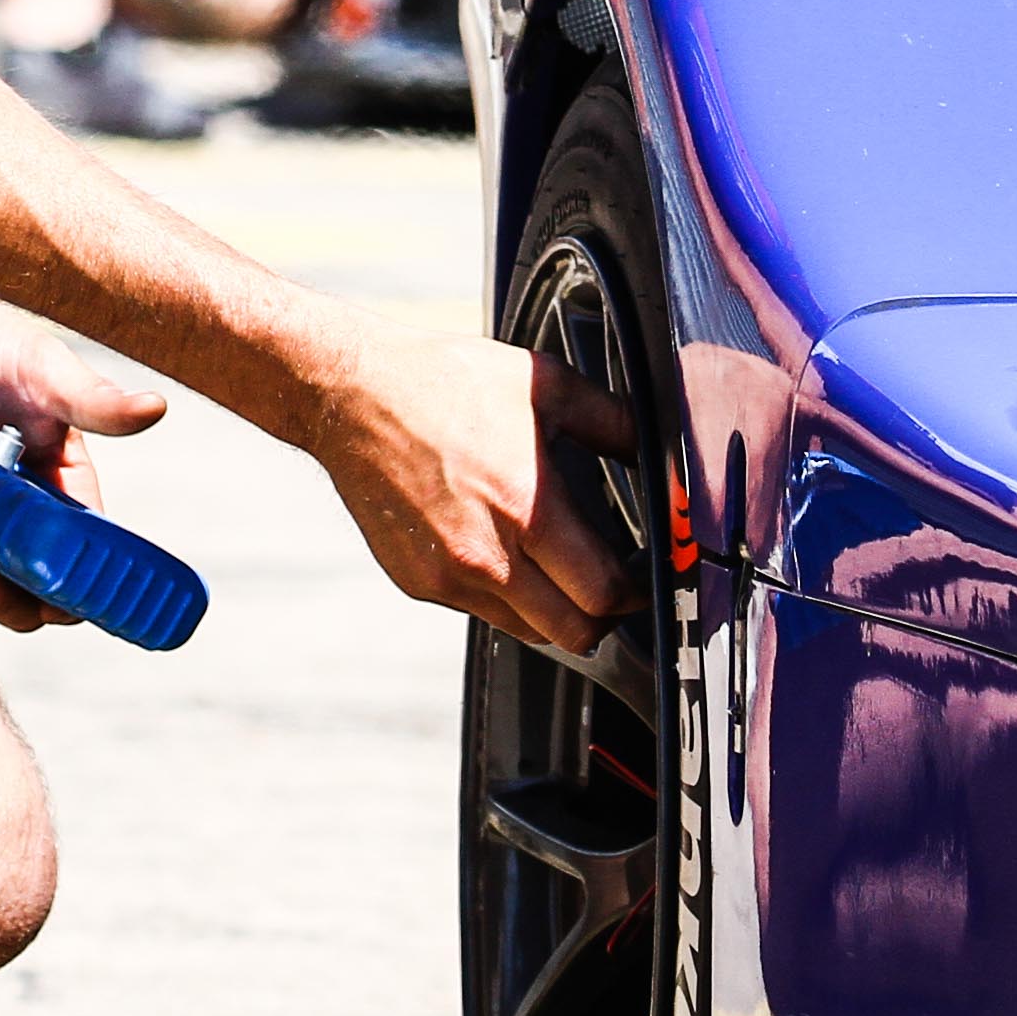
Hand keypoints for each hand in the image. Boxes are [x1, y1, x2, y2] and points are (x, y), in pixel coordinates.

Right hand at [305, 323, 636, 654]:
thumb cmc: (446, 382)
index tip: (639, 577)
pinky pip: (481, 611)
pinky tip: (505, 550)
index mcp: (527, 507)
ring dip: (554, 611)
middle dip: (603, 617)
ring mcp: (448, 576)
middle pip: (572, 633)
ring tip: (561, 570)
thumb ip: (615, 423)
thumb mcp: (546, 385)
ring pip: (527, 630)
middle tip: (610, 588)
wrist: (354, 395)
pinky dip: (505, 595)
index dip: (634, 593)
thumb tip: (662, 448)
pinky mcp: (419, 581)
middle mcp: (486, 555)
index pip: (602, 593)